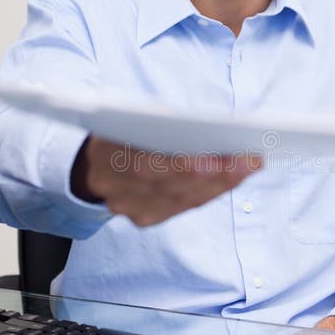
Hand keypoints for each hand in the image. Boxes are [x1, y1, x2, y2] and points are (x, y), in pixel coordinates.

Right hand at [71, 135, 261, 225]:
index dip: (183, 167)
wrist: (82, 167)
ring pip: (185, 199)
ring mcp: (133, 210)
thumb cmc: (111, 131)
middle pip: (174, 187)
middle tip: (251, 159)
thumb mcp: (122, 116)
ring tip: (251, 164)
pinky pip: (185, 206)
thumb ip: (151, 122)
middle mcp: (118, 192)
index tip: (215, 159)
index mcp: (105, 159)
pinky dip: (212, 190)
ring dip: (222, 183)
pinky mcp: (147, 217)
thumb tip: (191, 125)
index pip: (147, 168)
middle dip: (217, 173)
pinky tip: (235, 176)